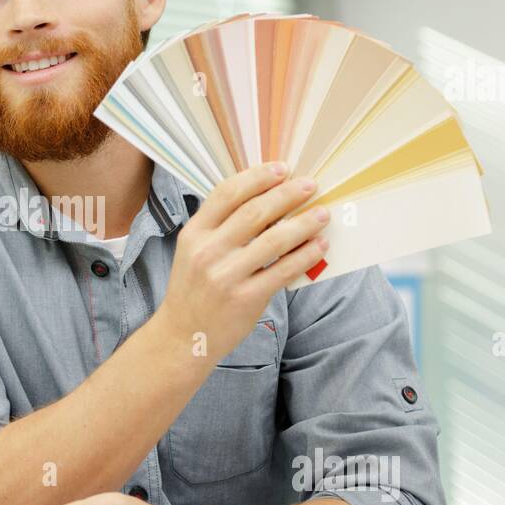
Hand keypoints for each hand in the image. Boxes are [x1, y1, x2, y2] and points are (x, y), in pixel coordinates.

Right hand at [155, 161, 328, 361]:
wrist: (183, 336)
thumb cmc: (193, 289)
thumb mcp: (193, 251)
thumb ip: (221, 226)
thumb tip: (266, 199)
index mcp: (194, 233)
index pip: (227, 194)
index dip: (257, 178)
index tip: (282, 168)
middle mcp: (208, 252)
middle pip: (254, 212)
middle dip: (287, 195)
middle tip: (310, 185)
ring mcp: (226, 276)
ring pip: (274, 240)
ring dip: (303, 223)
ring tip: (322, 213)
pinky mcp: (245, 299)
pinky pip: (283, 271)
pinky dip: (305, 255)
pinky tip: (319, 245)